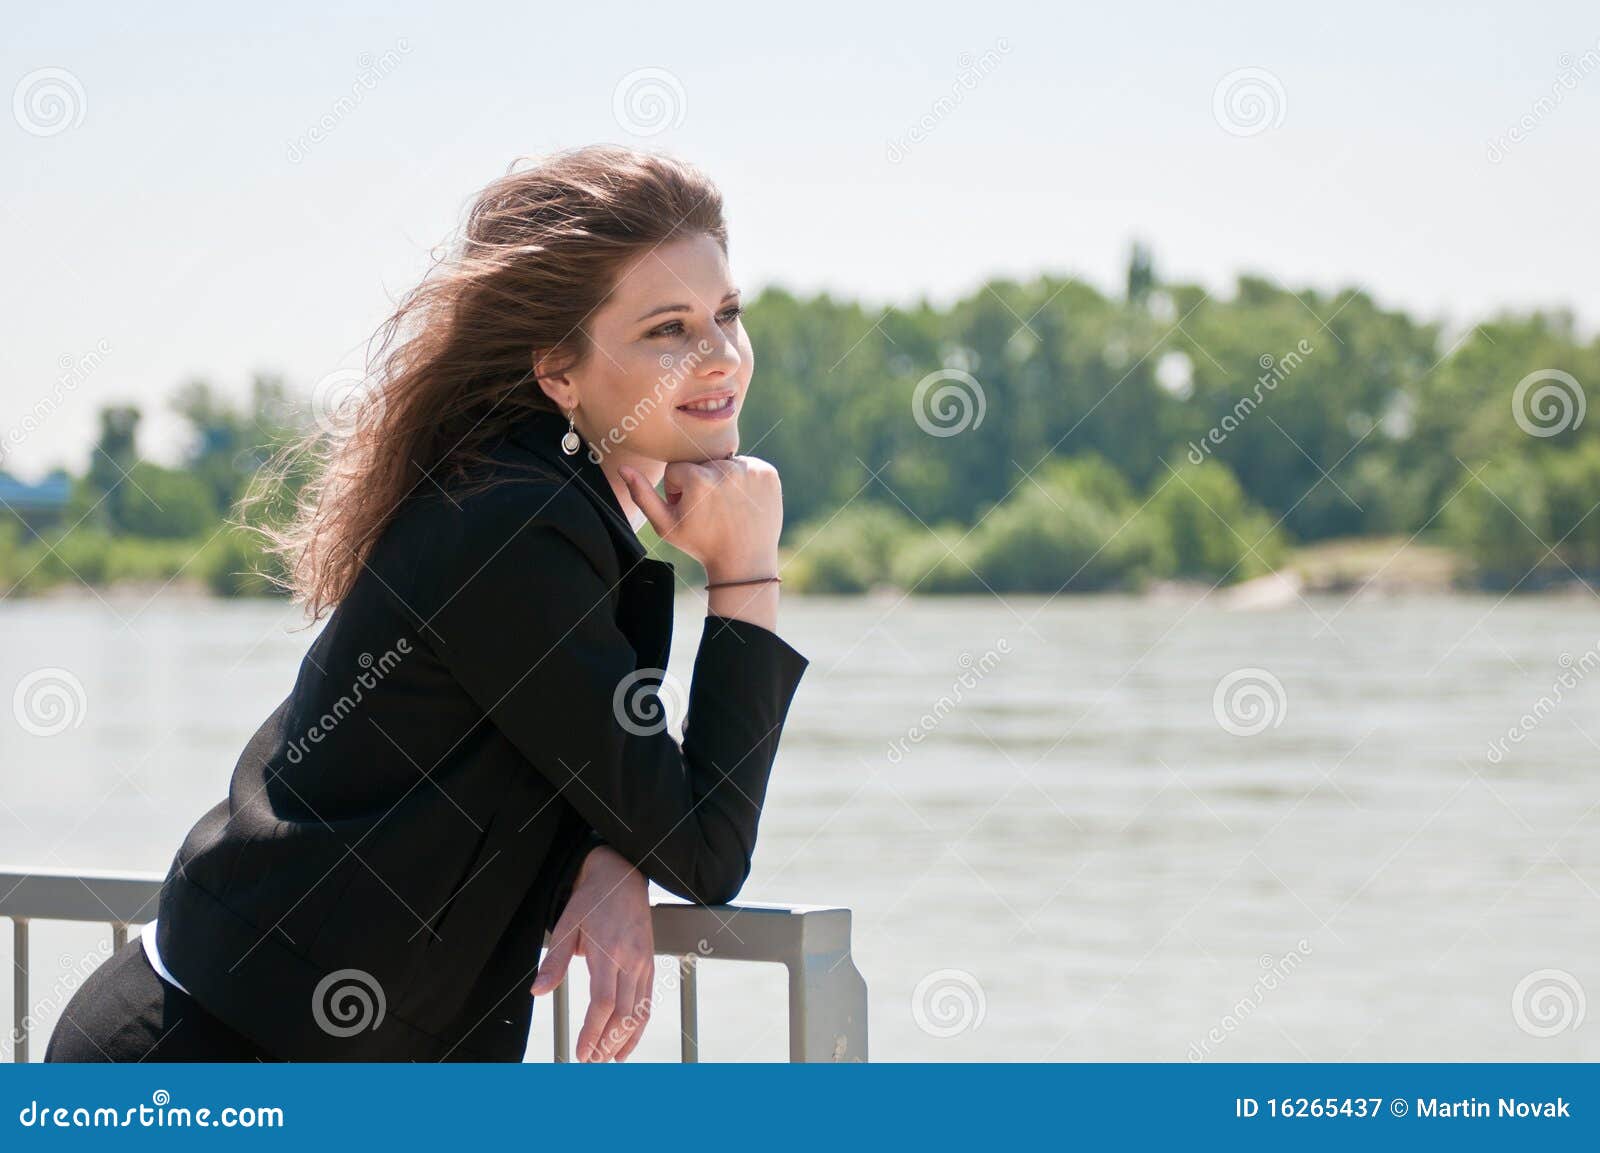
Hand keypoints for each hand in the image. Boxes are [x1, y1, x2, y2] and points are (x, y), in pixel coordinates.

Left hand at [529, 845, 654, 1061]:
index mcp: (607, 951)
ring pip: (639, 1011)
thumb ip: (554, 961)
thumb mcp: (567, 924)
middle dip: (606, 1044)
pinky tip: (628, 1040)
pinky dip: (639, 1025)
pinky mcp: (650, 963)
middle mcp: (630, 960)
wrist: (623, 875)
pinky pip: (648, 1001)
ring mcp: (643, 962)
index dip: (592, 1032)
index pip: (602, 1003)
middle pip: (623, 1013)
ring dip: (625, 1040)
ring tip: (608, 1060)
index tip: (580, 1052)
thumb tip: (538, 991)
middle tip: (590, 1063)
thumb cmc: (592, 899)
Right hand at [619, 456, 782, 583]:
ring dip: (723, 480)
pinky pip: (748, 466)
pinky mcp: (769, 473)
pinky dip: (745, 481)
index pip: (677, 469)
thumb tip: (623, 467)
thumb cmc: (701, 545)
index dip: (677, 490)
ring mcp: (751, 470)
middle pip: (701, 464)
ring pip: (725, 464)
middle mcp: (726, 469)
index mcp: (698, 478)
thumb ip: (642, 495)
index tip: (689, 509)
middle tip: (709, 511)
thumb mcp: (666, 525)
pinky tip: (743, 503)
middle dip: (700, 483)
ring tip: (727, 508)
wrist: (744, 563)